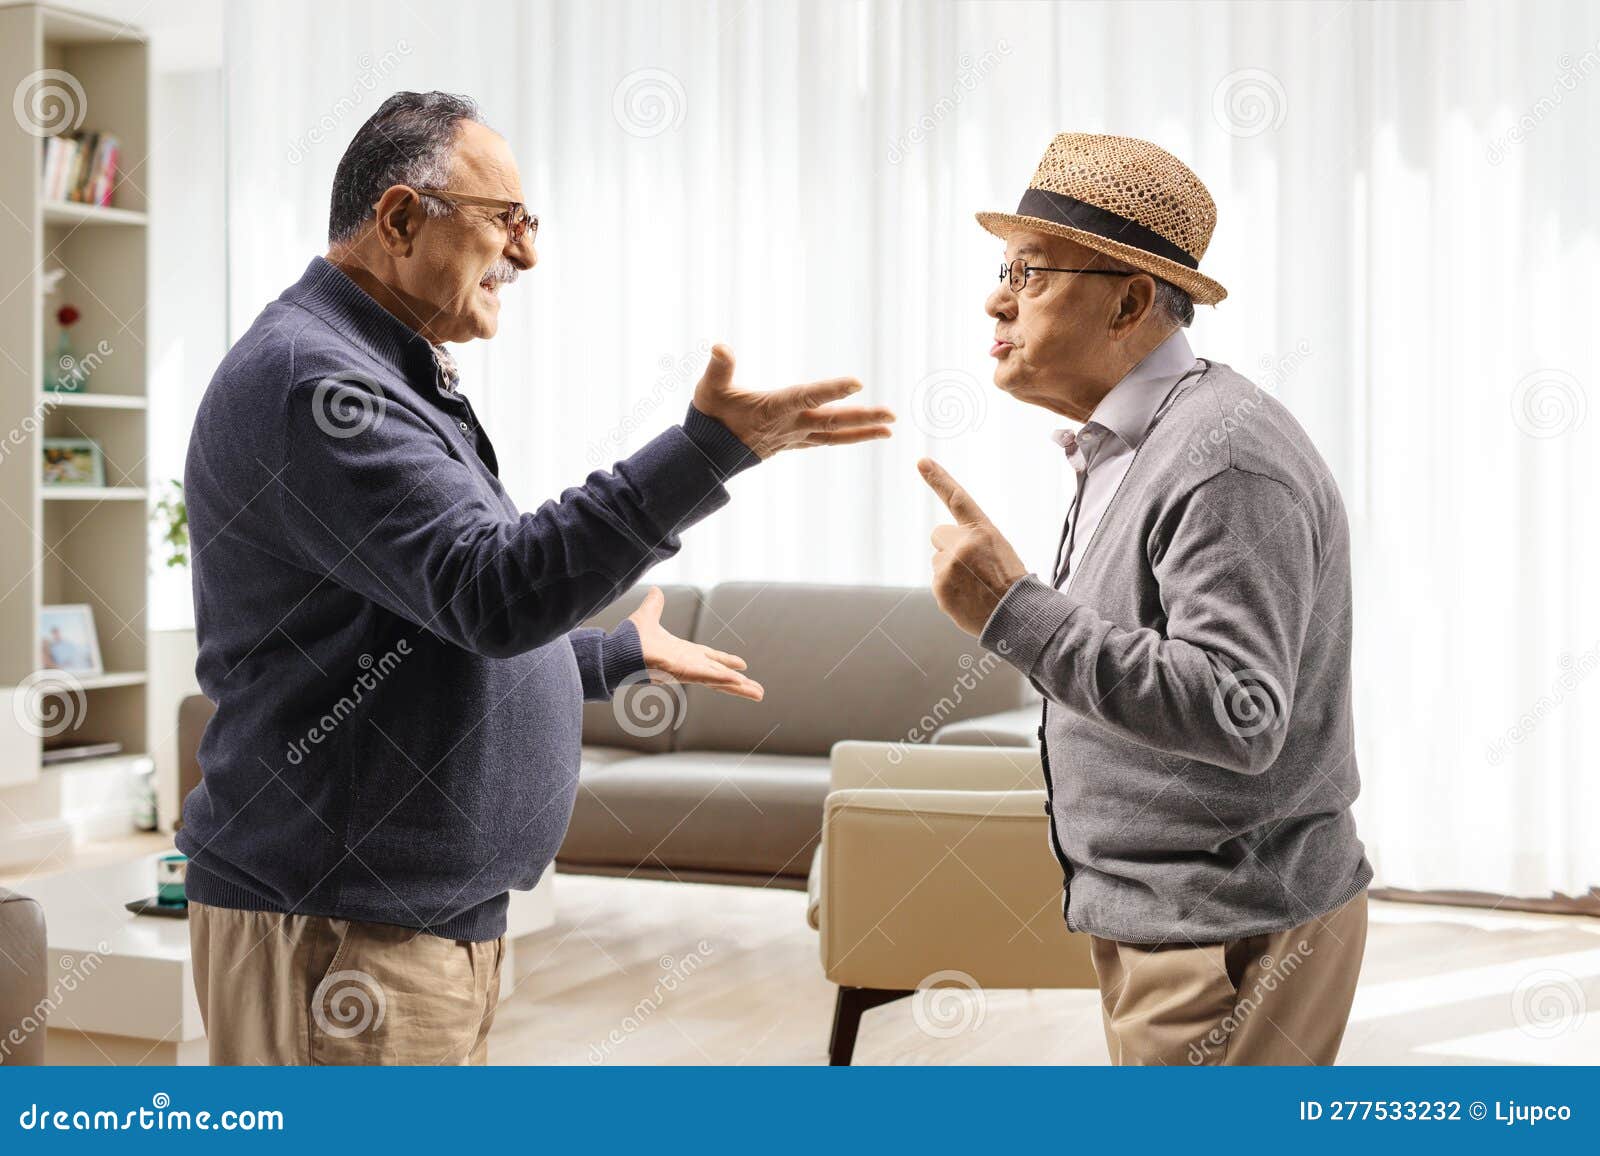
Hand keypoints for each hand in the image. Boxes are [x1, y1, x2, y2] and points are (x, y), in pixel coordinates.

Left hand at [627, 587, 763, 701]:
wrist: (618, 649)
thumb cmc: (629, 639)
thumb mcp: (648, 616)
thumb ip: (654, 604)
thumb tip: (655, 591)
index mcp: (684, 653)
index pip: (711, 658)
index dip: (727, 662)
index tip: (742, 666)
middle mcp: (689, 664)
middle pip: (721, 675)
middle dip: (740, 683)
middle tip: (758, 691)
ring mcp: (689, 670)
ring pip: (720, 680)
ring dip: (739, 687)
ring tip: (759, 694)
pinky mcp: (685, 673)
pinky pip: (709, 677)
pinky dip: (724, 679)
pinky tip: (740, 683)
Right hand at [692, 344, 893, 457]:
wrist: (708, 454)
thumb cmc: (710, 416)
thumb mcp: (710, 388)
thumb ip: (719, 367)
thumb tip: (720, 346)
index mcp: (773, 408)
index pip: (807, 396)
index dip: (831, 390)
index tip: (857, 383)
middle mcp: (789, 425)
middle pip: (832, 421)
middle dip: (863, 417)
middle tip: (892, 415)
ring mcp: (793, 436)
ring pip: (834, 435)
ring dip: (862, 432)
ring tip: (889, 431)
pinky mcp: (793, 443)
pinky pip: (826, 441)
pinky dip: (847, 438)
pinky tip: (863, 435)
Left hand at [919, 459, 1027, 636]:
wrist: (1017, 615)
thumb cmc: (1010, 583)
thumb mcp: (998, 549)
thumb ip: (971, 541)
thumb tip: (945, 548)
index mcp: (983, 530)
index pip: (957, 498)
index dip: (938, 478)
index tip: (920, 461)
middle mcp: (963, 543)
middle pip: (939, 535)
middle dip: (948, 547)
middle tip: (972, 566)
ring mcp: (949, 565)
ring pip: (937, 561)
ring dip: (950, 571)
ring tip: (974, 585)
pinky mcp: (940, 586)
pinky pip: (937, 582)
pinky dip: (949, 590)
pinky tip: (968, 598)